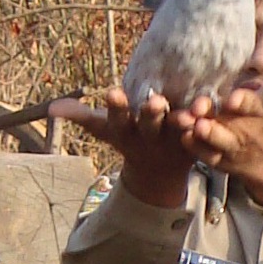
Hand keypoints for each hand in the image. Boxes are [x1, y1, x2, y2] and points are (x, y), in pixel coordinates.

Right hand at [50, 88, 193, 208]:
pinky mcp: (196, 143)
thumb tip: (51, 109)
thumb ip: (81, 116)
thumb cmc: (128, 138)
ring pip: (177, 130)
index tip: (113, 92)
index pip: (118, 119)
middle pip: (150, 125)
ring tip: (186, 112)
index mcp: (126, 132)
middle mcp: (149, 136)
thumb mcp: (104, 129)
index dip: (117, 108)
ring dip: (182, 121)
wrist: (160, 170)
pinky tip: (211, 109)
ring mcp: (172, 140)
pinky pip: (202, 133)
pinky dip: (207, 123)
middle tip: (153, 101)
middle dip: (150, 114)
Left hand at [181, 66, 262, 206]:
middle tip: (200, 116)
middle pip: (227, 132)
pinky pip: (200, 152)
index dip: (243, 103)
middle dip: (214, 127)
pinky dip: (191, 144)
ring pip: (210, 143)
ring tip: (184, 122)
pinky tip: (180, 132)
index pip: (252, 107)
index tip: (232, 99)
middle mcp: (242, 134)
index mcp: (258, 115)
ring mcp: (226, 148)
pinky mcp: (213, 157)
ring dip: (198, 135)